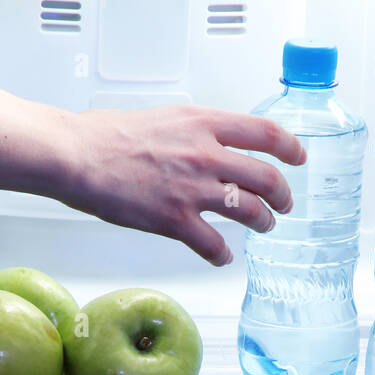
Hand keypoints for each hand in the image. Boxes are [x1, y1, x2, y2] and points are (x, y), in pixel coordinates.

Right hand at [56, 105, 306, 266]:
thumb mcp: (164, 118)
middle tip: (284, 203)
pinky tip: (222, 256)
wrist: (76, 155)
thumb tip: (210, 145)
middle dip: (283, 195)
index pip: (265, 133)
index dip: (290, 148)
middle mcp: (205, 154)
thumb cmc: (107, 136)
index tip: (298, 158)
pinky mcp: (174, 220)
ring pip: (250, 211)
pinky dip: (223, 255)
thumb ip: (194, 132)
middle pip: (266, 177)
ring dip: (264, 222)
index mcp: (203, 123)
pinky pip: (214, 245)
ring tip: (264, 226)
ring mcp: (192, 189)